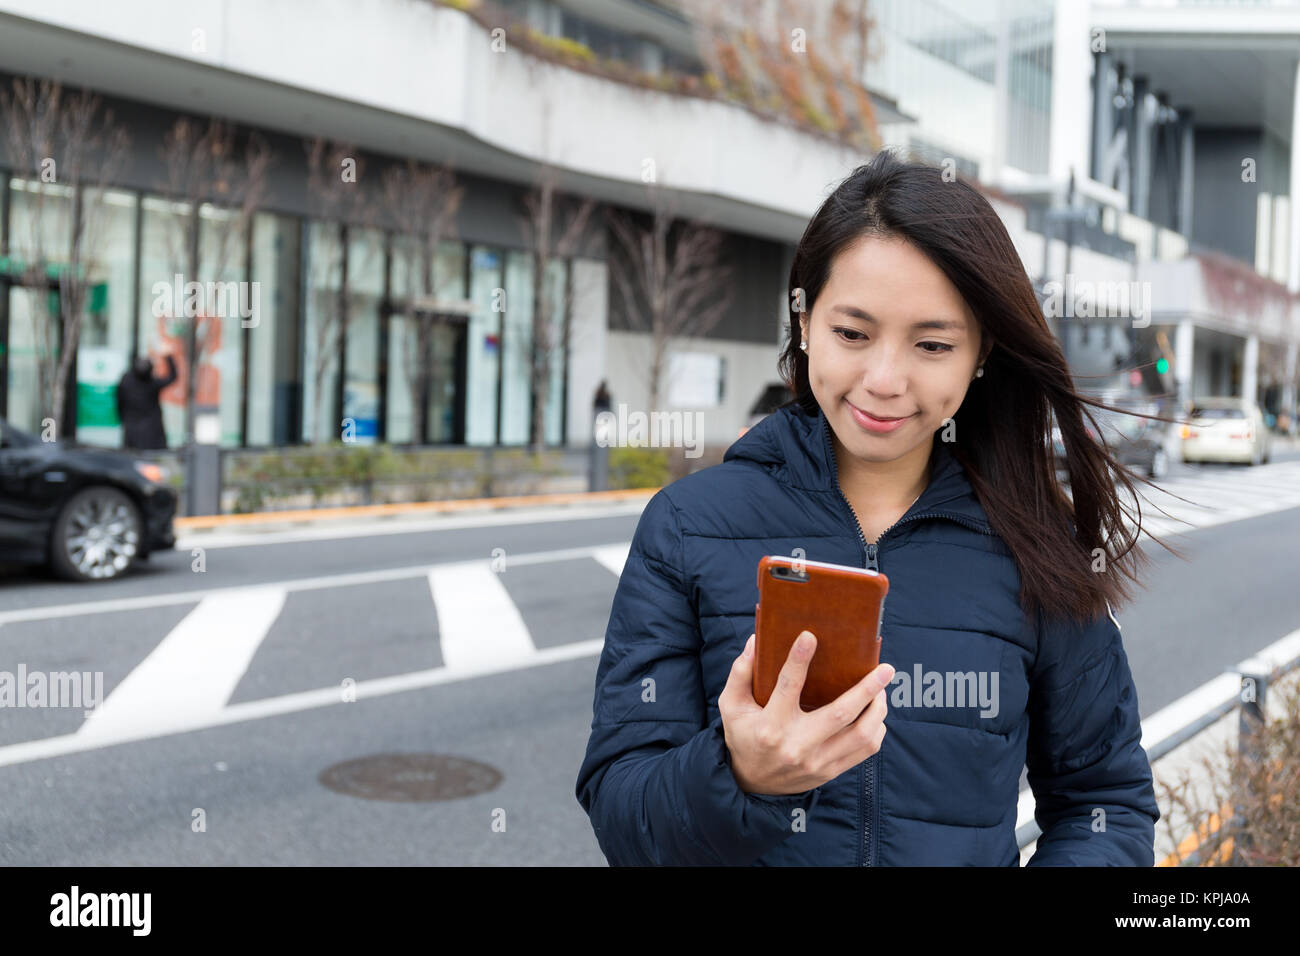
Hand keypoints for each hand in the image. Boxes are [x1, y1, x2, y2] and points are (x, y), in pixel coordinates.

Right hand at [719, 631, 893, 795]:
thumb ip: (740, 673)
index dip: (799, 660)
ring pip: (862, 735)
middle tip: (885, 669)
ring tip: (881, 689)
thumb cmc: (743, 736)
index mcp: (770, 726)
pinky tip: (875, 713)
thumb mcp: (731, 706)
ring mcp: (817, 762)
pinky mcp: (830, 771)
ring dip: (877, 709)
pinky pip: (865, 750)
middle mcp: (797, 745)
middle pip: (841, 714)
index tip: (810, 636)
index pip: (787, 688)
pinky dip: (876, 728)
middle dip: (867, 689)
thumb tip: (755, 642)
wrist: (751, 784)